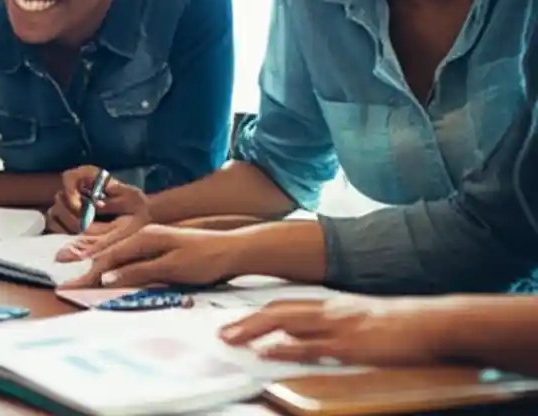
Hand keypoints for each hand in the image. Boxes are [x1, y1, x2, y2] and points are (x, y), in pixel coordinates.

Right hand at [46, 165, 149, 238]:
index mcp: (90, 177)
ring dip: (66, 225)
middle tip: (86, 225)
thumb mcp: (131, 200)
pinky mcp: (68, 220)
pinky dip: (62, 232)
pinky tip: (78, 238)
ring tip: (84, 233)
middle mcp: (77, 188)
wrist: (142, 217)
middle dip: (70, 214)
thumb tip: (95, 205)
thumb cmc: (137, 206)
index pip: (69, 177)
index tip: (80, 206)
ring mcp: (70, 204)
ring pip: (54, 213)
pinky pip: (55, 225)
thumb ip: (113, 202)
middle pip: (59, 198)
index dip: (70, 191)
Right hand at [60, 224, 240, 288]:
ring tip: (81, 279)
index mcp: (144, 236)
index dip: (89, 274)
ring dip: (99, 267)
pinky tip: (110, 273)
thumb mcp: (171, 268)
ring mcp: (152, 240)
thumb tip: (108, 277)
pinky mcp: (159, 248)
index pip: (109, 258)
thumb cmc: (206, 258)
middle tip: (69, 286)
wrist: (234, 250)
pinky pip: (129, 257)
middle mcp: (145, 235)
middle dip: (87, 269)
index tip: (72, 287)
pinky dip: (115, 266)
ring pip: (118, 255)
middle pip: (109, 255)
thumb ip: (138, 271)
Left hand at [220, 295, 456, 366]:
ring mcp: (339, 326)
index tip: (237, 322)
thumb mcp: (362, 320)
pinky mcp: (351, 344)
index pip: (286, 304)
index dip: (259, 313)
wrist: (433, 322)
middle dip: (247, 321)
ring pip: (286, 323)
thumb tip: (303, 340)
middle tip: (222, 332)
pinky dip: (285, 349)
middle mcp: (331, 311)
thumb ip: (333, 327)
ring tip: (231, 339)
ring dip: (255, 330)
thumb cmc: (402, 325)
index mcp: (333, 305)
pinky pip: (311, 347)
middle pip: (278, 310)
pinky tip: (267, 353)